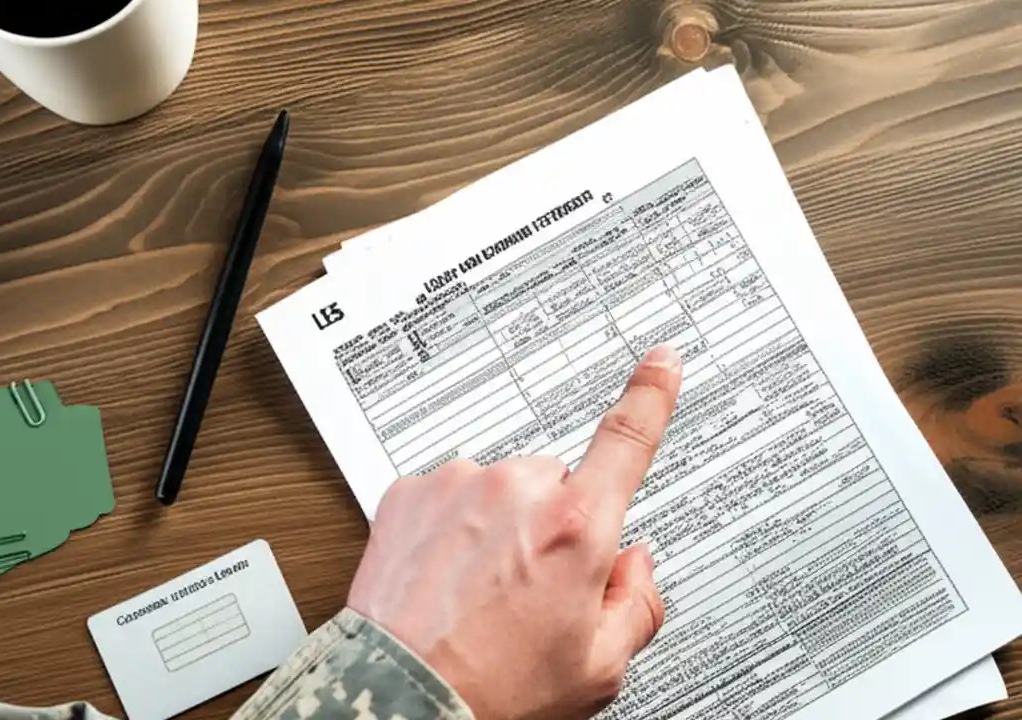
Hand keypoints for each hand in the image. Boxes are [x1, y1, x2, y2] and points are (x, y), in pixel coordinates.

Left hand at [347, 345, 682, 719]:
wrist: (400, 698)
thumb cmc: (493, 690)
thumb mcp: (597, 668)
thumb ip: (636, 605)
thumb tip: (634, 565)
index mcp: (576, 527)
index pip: (627, 441)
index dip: (650, 395)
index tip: (660, 362)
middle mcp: (517, 492)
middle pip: (557, 483)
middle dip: (554, 521)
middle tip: (530, 586)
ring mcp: (457, 486)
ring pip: (499, 489)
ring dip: (496, 524)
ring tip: (478, 591)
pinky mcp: (408, 493)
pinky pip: (447, 497)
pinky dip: (450, 528)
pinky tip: (444, 578)